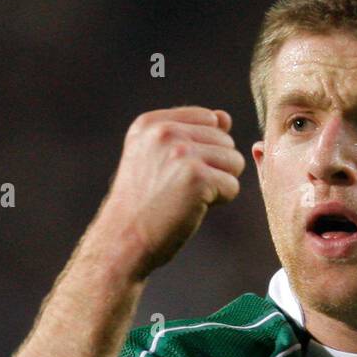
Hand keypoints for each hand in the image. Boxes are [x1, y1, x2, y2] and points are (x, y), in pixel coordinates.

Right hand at [94, 106, 245, 274]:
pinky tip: (194, 208)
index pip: (208, 118)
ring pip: (233, 162)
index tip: (177, 170)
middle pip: (225, 140)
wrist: (123, 239)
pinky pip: (232, 186)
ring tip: (188, 197)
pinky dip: (220, 200)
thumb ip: (191, 133)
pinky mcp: (197, 178)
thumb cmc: (143, 203)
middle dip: (214, 167)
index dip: (205, 147)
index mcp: (152, 123)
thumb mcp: (156, 157)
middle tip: (181, 189)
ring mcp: (182, 153)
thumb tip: (225, 117)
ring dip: (219, 184)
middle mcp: (166, 132)